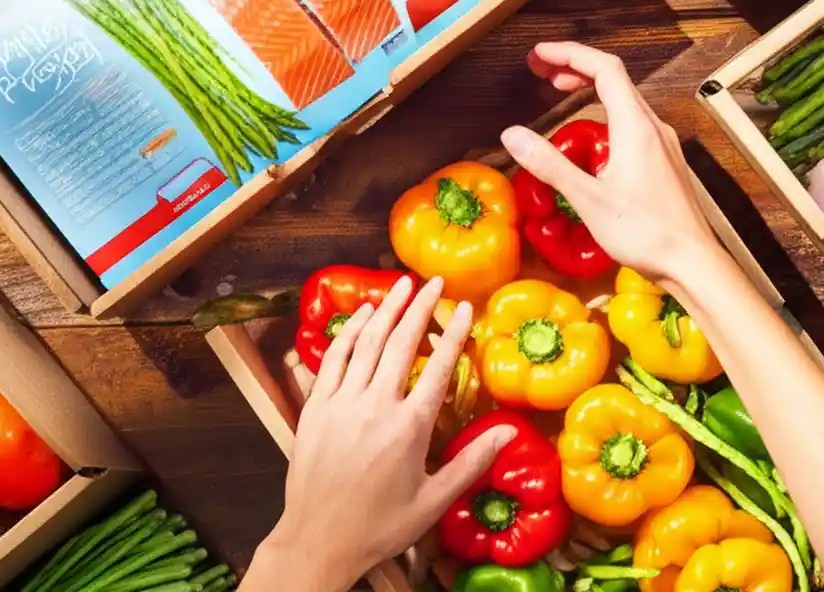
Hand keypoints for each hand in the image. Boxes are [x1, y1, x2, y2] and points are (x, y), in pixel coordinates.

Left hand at [246, 277, 517, 591]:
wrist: (318, 541)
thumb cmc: (380, 527)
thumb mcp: (434, 501)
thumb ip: (472, 463)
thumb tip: (507, 433)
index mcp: (410, 428)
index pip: (439, 367)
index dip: (454, 333)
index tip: (464, 307)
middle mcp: (375, 407)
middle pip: (401, 343)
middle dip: (420, 307)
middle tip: (435, 280)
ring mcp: (341, 404)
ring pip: (366, 343)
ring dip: (385, 310)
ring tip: (401, 285)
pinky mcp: (315, 409)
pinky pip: (332, 360)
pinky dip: (347, 333)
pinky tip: (361, 317)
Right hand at [503, 42, 721, 284]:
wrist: (692, 263)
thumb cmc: (645, 233)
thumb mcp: (589, 200)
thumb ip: (550, 164)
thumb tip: (512, 134)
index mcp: (635, 127)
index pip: (604, 69)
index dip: (569, 54)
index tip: (538, 55)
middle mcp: (653, 127)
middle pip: (614, 79)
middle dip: (575, 66)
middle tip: (540, 70)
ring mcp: (663, 144)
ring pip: (625, 100)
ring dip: (591, 88)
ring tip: (559, 91)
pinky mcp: (665, 161)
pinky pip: (632, 121)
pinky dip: (605, 111)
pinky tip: (591, 133)